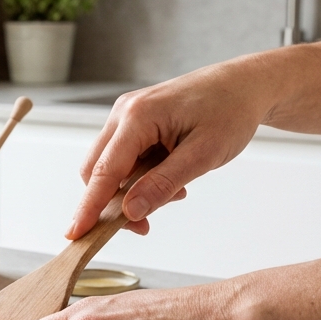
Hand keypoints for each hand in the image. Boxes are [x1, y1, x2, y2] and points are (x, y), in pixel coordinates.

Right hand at [67, 61, 275, 239]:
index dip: (89, 207)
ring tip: (175, 192)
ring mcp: (127, 115)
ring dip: (132, 189)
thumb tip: (130, 211)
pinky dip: (140, 176)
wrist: (244, 85)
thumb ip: (163, 184)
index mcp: (138, 116)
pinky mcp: (135, 121)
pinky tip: (171, 177)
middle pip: (97, 170)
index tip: (75, 235)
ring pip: (110, 166)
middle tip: (145, 225)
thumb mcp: (203, 154)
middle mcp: (124, 112)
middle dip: (113, 203)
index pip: (105, 171)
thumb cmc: (230, 111)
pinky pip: (125, 157)